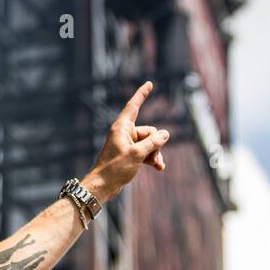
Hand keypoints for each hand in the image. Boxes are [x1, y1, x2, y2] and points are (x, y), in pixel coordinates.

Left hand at [83, 81, 168, 202]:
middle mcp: (124, 133)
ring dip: (155, 154)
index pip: (134, 106)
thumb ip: (153, 142)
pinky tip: (159, 168)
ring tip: (156, 166)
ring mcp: (127, 144)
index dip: (142, 94)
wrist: (103, 185)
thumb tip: (166, 133)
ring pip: (150, 143)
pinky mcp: (130, 154)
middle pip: (150, 131)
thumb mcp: (137, 154)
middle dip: (156, 144)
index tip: (149, 83)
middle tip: (153, 157)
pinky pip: (146, 151)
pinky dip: (152, 158)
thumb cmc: (115, 168)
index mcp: (122, 127)